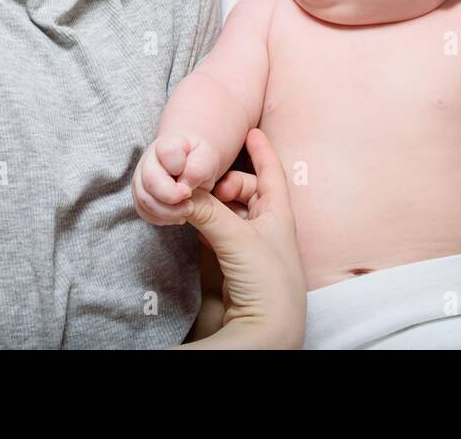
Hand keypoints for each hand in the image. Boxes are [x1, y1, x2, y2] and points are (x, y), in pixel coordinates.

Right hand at [133, 132, 220, 225]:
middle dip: (172, 198)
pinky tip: (178, 217)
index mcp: (169, 143)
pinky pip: (143, 211)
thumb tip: (185, 187)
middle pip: (150, 180)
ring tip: (187, 211)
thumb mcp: (208, 159)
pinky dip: (161, 219)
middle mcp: (149, 158)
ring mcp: (141, 176)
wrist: (190, 160)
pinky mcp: (140, 193)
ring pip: (144, 199)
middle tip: (190, 204)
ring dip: (167, 212)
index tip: (192, 181)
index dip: (180, 169)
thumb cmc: (200, 159)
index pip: (167, 151)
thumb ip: (199, 169)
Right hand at [175, 129, 306, 349]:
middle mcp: (264, 227)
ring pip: (224, 210)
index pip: (272, 174)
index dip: (262, 151)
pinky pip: (211, 232)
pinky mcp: (224, 264)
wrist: (264, 331)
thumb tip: (181, 191)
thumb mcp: (239, 238)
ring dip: (209, 201)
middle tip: (207, 185)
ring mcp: (244, 245)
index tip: (251, 129)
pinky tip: (187, 218)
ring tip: (192, 197)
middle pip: (242, 190)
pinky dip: (199, 222)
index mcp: (279, 215)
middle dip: (225, 181)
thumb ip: (208, 211)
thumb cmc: (268, 281)